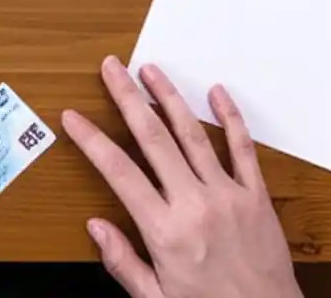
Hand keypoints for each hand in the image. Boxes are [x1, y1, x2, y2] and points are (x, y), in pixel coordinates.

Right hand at [63, 57, 301, 297]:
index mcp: (165, 232)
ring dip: (170, 98)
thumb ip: (123, 262)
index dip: (92, 140)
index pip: (119, 173)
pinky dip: (230, 118)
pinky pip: (242, 148)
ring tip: (151, 71)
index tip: (74, 118)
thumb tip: (95, 227)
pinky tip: (217, 93)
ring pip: (193, 134)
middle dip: (128, 99)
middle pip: (153, 139)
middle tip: (112, 69)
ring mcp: (228, 196)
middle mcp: (195, 205)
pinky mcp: (256, 197)